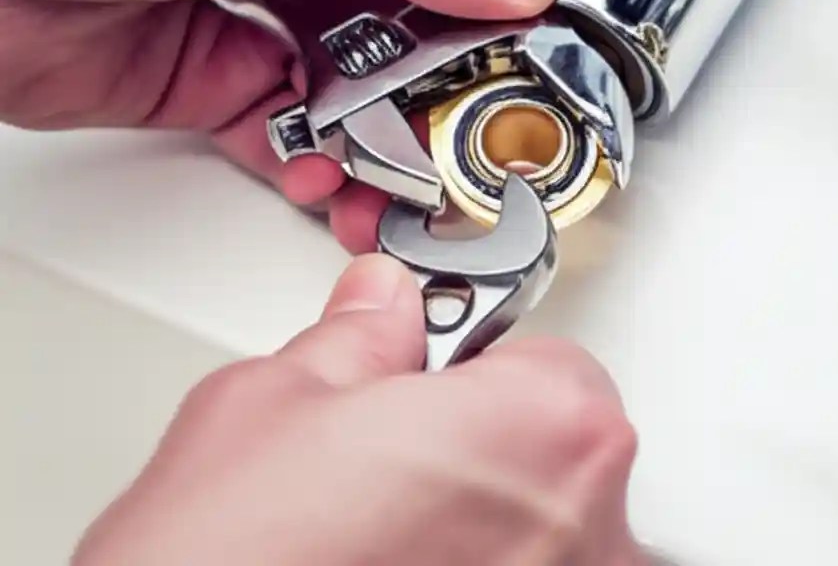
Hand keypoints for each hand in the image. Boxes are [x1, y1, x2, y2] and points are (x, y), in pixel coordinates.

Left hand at [0, 0, 561, 251]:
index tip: (529, 46)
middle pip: (451, 12)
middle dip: (465, 78)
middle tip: (471, 130)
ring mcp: (286, 4)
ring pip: (389, 83)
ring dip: (402, 138)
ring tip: (396, 173)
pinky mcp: (236, 76)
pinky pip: (313, 134)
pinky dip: (326, 170)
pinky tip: (325, 179)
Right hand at [72, 255, 642, 565]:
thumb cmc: (236, 559)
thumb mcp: (278, 400)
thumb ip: (362, 338)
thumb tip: (382, 307)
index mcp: (552, 424)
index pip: (549, 360)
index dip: (472, 372)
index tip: (427, 390)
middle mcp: (590, 520)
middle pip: (560, 447)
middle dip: (484, 444)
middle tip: (391, 465)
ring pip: (546, 527)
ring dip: (487, 520)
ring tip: (386, 535)